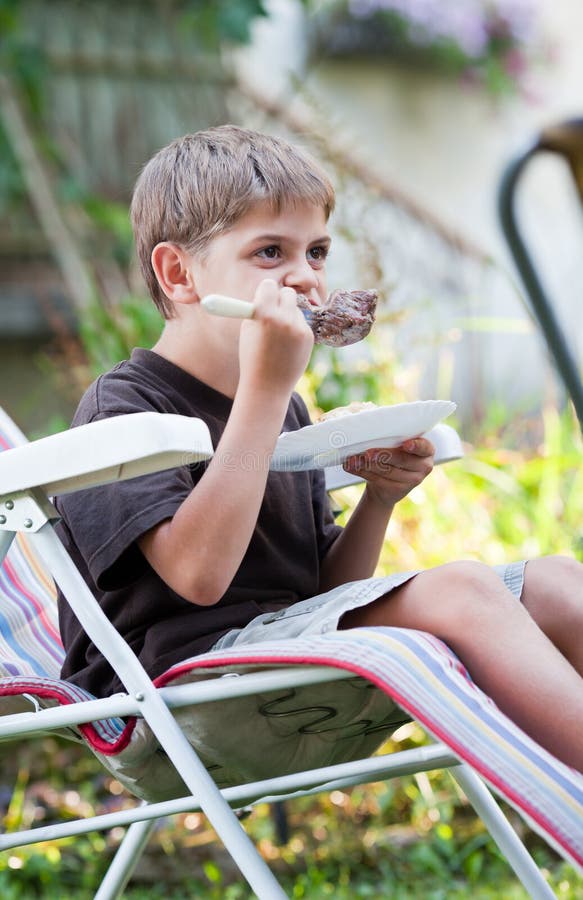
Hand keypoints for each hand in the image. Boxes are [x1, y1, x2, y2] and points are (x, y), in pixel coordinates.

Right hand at [238, 279, 313, 394]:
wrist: (268, 385)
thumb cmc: (252, 357)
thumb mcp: (247, 330)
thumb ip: (258, 309)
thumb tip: (267, 291)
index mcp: (264, 314)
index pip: (269, 285)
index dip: (265, 292)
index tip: (263, 298)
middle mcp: (284, 318)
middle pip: (287, 292)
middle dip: (280, 299)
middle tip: (274, 311)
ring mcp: (299, 328)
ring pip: (295, 310)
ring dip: (288, 317)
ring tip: (278, 338)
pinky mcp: (309, 337)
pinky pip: (301, 324)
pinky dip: (295, 330)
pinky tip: (287, 347)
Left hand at [343, 437, 434, 507]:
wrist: (387, 483)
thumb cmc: (392, 452)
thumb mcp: (396, 442)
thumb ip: (391, 433)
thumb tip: (367, 414)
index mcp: (426, 450)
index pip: (424, 447)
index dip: (416, 446)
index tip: (405, 444)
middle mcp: (424, 466)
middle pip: (402, 460)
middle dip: (383, 455)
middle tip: (368, 452)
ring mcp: (413, 480)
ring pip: (388, 471)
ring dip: (368, 464)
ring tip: (352, 458)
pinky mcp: (399, 490)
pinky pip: (379, 480)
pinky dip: (362, 472)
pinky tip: (350, 466)